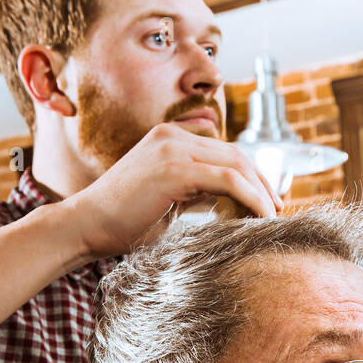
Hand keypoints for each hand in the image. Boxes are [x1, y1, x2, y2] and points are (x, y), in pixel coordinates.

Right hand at [61, 122, 282, 258]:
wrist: (84, 226)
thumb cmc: (121, 222)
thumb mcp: (165, 199)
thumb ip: (194, 190)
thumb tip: (227, 198)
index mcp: (169, 139)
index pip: (224, 151)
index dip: (252, 175)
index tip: (267, 201)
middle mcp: (172, 136)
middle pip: (236, 154)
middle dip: (263, 182)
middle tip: (278, 209)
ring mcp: (173, 149)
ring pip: (236, 163)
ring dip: (261, 191)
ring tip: (272, 217)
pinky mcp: (175, 168)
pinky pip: (228, 179)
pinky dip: (251, 197)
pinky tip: (261, 216)